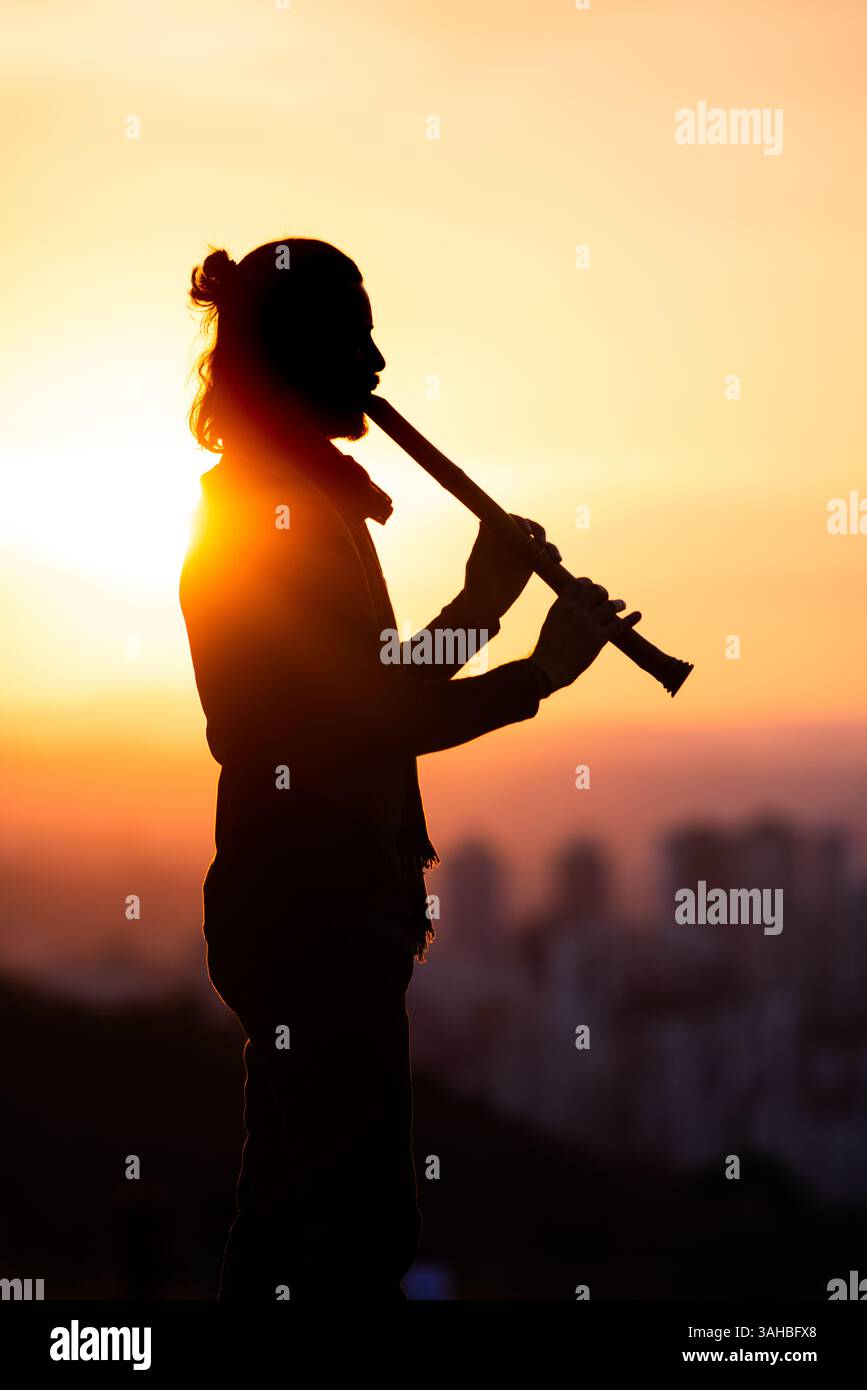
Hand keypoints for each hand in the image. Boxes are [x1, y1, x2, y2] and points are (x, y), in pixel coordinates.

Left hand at [462, 516, 560, 622]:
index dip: (517, 520)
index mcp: (494, 538)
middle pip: (526, 525)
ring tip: (550, 554)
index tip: (524, 530)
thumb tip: (483, 523)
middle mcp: (508, 541)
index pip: (508, 520)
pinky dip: (552, 553)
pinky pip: (545, 553)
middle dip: (535, 529)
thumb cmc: (476, 587)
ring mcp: (520, 551)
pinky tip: (556, 560)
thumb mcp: (476, 566)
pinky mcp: (531, 563)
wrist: (486, 608)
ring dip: (546, 541)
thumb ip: (481, 546)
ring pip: (538, 538)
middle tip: (540, 542)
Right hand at [530, 578, 640, 692]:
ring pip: (610, 606)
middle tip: (605, 598)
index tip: (592, 588)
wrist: (548, 669)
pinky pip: (619, 626)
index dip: (588, 583)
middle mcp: (575, 612)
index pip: (578, 584)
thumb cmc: (547, 649)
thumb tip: (573, 604)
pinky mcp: (598, 640)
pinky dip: (630, 619)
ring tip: (622, 604)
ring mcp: (588, 625)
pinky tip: (638, 615)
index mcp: (561, 606)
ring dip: (618, 604)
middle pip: (596, 590)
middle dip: (602, 592)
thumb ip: (563, 612)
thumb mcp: (551, 623)